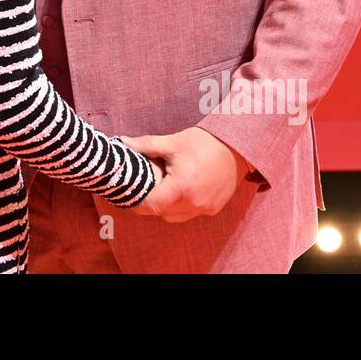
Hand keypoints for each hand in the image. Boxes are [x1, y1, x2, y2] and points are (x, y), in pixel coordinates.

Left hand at [120, 127, 251, 221]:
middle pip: (161, 213)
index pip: (151, 206)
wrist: (237, 147)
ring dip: (166, 207)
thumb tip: (123, 143)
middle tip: (145, 187)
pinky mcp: (214, 209)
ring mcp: (205, 208)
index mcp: (181, 186)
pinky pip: (190, 214)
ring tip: (163, 188)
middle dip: (150, 203)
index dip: (136, 204)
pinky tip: (181, 190)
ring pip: (175, 217)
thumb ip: (145, 145)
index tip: (129, 196)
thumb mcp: (172, 142)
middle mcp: (194, 202)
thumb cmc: (203, 143)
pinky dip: (182, 206)